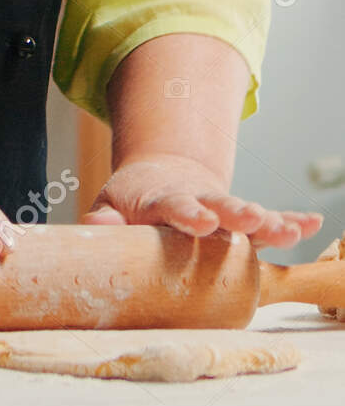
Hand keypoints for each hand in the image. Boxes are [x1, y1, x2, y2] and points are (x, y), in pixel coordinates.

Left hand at [83, 153, 322, 247]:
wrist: (162, 175)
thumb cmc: (134, 199)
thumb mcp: (112, 200)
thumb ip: (104, 215)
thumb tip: (94, 224)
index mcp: (163, 200)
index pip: (173, 206)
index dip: (187, 214)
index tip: (202, 222)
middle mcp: (199, 201)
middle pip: (219, 207)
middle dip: (237, 214)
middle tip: (253, 219)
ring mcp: (223, 210)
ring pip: (246, 215)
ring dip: (266, 221)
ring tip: (286, 230)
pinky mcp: (240, 221)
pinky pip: (269, 222)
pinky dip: (290, 221)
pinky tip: (311, 223)